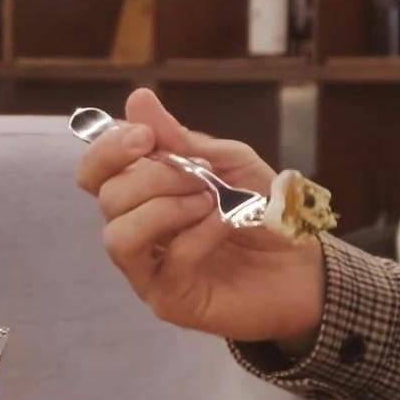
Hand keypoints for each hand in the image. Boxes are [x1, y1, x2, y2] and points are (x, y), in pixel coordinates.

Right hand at [76, 88, 324, 355]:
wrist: (303, 262)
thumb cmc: (262, 210)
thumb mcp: (226, 162)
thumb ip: (179, 138)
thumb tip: (138, 99)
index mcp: (141, 195)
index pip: (95, 172)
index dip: (109, 150)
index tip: (147, 137)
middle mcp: (136, 231)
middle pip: (108, 197)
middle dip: (156, 175)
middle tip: (203, 174)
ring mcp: (148, 269)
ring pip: (118, 236)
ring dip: (165, 207)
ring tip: (210, 200)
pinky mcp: (170, 300)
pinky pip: (168, 261)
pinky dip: (199, 233)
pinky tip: (228, 223)